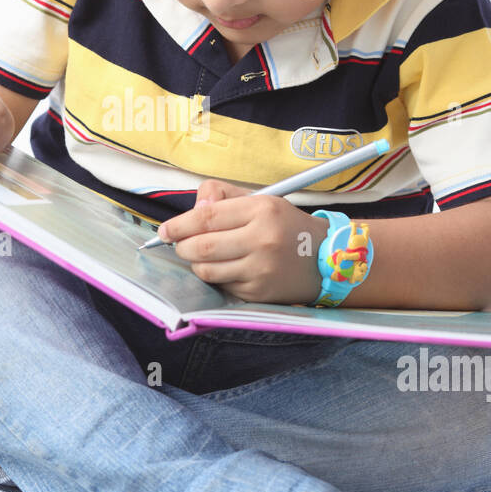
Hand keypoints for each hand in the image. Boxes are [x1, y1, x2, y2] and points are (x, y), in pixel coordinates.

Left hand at [157, 179, 328, 303]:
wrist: (325, 258)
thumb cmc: (285, 226)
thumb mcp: (261, 200)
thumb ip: (222, 198)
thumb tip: (193, 211)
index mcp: (262, 210)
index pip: (205, 218)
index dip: (178, 225)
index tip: (165, 231)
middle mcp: (262, 240)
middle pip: (201, 247)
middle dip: (182, 246)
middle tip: (180, 244)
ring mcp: (261, 270)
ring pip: (207, 270)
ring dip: (196, 264)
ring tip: (202, 256)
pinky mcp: (259, 293)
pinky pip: (222, 286)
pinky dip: (216, 277)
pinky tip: (226, 268)